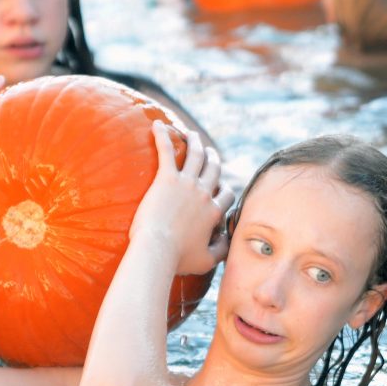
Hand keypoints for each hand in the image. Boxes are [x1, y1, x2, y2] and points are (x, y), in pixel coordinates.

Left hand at [131, 123, 235, 274]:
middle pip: (214, 169)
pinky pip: (165, 151)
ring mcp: (186, 184)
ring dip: (195, 142)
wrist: (157, 250)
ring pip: (196, 155)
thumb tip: (229, 243)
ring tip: (192, 134)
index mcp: (214, 212)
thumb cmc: (178, 259)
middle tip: (211, 152)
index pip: (226, 195)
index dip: (224, 190)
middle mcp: (204, 193)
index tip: (220, 189)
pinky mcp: (166, 179)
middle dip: (214, 159)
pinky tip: (157, 124)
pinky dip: (162, 136)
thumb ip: (222, 251)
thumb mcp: (207, 261)